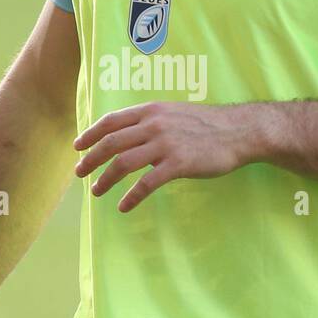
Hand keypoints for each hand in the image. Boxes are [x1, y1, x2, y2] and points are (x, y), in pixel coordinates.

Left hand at [73, 101, 253, 211]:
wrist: (239, 131)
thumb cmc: (208, 124)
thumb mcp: (174, 114)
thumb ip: (152, 122)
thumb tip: (130, 136)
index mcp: (151, 111)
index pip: (111, 121)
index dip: (91, 134)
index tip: (78, 146)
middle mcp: (154, 125)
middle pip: (111, 143)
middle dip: (91, 159)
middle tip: (79, 172)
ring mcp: (165, 144)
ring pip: (123, 163)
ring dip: (105, 179)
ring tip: (96, 191)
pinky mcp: (178, 164)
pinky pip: (147, 183)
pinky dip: (131, 197)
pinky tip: (124, 206)